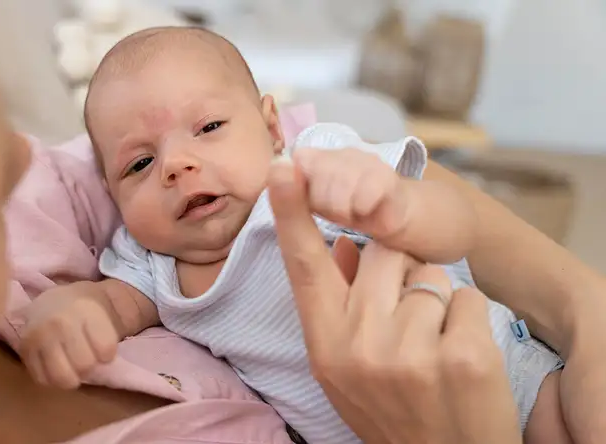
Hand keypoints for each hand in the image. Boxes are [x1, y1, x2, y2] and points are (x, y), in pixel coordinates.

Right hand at [19, 283, 118, 388]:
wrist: (53, 301)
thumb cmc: (85, 312)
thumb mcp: (106, 312)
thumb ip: (115, 332)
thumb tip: (113, 357)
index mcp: (85, 310)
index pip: (106, 350)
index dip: (107, 355)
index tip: (103, 347)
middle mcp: (60, 321)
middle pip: (84, 365)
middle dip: (90, 366)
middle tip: (86, 355)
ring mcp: (39, 335)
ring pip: (62, 377)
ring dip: (72, 377)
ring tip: (72, 365)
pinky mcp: (24, 348)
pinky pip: (42, 379)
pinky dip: (53, 379)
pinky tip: (57, 367)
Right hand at [266, 157, 521, 443]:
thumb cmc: (391, 412)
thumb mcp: (345, 368)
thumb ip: (340, 305)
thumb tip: (343, 244)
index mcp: (325, 345)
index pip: (304, 266)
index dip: (291, 213)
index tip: (283, 168)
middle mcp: (359, 346)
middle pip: (383, 254)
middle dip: (400, 270)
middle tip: (407, 319)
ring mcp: (410, 353)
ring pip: (430, 274)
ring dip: (438, 300)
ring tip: (433, 346)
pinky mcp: (463, 356)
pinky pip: (469, 298)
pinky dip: (471, 320)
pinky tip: (461, 357)